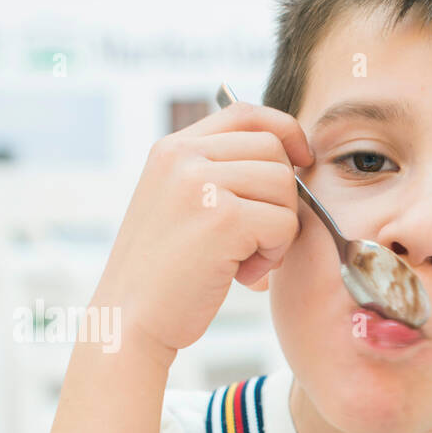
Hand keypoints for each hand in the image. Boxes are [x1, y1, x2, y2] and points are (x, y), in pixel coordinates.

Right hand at [90, 101, 312, 362]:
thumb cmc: (165, 275)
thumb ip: (218, 175)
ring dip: (278, 231)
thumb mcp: (180, 205)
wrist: (129, 319)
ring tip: (242, 260)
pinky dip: (274, 255)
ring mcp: (200, 183)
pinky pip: (284, 223)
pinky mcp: (223, 218)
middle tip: (254, 240)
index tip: (302, 160)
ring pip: (285, 187)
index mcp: (172, 148)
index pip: (246, 112)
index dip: (285, 131)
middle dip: (280, 198)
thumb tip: (289, 159)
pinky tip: (242, 274)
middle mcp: (182, 156)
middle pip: (274, 151)